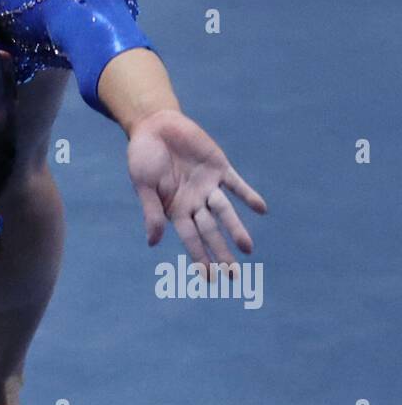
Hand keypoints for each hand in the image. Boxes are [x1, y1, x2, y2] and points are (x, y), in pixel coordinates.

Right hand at [127, 108, 265, 272]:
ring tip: (247, 248)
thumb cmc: (143, 156)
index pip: (190, 239)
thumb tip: (153, 243)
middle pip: (210, 231)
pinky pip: (236, 184)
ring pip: (225, 211)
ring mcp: (208, 185)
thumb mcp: (143, 185)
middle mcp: (195, 202)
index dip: (200, 258)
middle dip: (221, 252)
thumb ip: (151, 212)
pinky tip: (261, 209)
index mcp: (175, 209)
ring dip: (236, 228)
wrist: (154, 125)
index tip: (209, 280)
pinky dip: (248, 196)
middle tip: (233, 276)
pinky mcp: (219, 167)